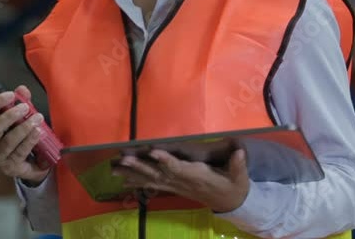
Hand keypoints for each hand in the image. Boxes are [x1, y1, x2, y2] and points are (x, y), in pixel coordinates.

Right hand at [0, 85, 50, 184]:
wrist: (31, 166)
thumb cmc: (23, 139)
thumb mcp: (24, 120)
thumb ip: (23, 103)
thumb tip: (22, 89)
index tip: (12, 95)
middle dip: (9, 116)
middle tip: (25, 107)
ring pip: (8, 141)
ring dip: (23, 128)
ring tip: (37, 119)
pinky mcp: (9, 167)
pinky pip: (19, 152)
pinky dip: (29, 141)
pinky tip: (38, 133)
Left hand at [112, 148, 249, 212]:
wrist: (230, 202)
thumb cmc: (234, 186)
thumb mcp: (239, 177)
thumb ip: (238, 165)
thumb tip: (239, 151)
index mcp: (197, 176)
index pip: (178, 167)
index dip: (165, 160)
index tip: (152, 152)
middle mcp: (182, 181)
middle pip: (158, 174)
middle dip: (139, 167)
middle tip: (122, 160)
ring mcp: (177, 186)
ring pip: (152, 179)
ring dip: (133, 174)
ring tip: (114, 170)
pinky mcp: (174, 187)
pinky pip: (152, 184)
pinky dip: (137, 182)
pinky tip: (123, 181)